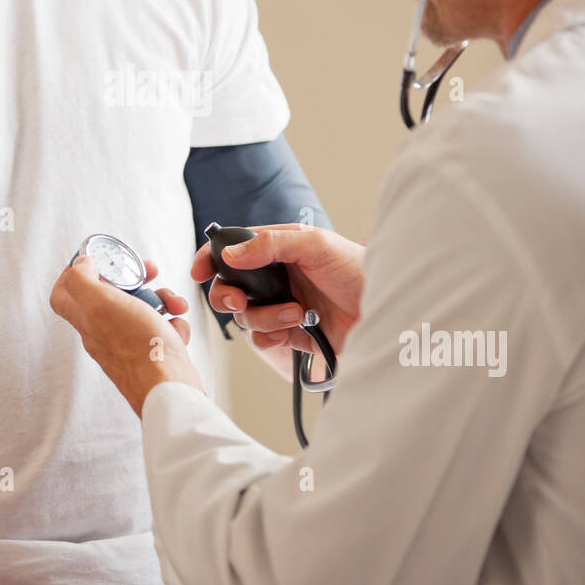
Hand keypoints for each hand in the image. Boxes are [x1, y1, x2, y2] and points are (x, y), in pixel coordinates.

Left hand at [50, 255, 205, 416]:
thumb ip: (83, 280)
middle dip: (133, 279)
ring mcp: (128, 345)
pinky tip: (178, 328)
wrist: (170, 389)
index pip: (63, 295)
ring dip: (161, 300)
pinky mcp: (152, 354)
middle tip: (150, 272)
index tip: (96, 260)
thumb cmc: (140, 349)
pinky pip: (161, 330)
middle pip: (110, 296)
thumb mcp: (103, 304)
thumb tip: (80, 263)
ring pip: (141, 310)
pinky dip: (173, 324)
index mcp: (87, 320)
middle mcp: (103, 334)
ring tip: (174, 305)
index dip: (74, 273)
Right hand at [190, 223, 365, 372]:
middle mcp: (274, 278)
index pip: (232, 250)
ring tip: (296, 312)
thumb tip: (230, 255)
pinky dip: (273, 335)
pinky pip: (262, 339)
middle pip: (228, 288)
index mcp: (276, 250)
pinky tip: (296, 328)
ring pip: (245, 317)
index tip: (199, 271)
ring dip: (265, 317)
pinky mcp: (290, 334)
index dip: (210, 258)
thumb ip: (270, 245)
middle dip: (226, 296)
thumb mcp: (314, 244)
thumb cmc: (356, 268)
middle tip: (238, 301)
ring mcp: (280, 307)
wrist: (385, 310)